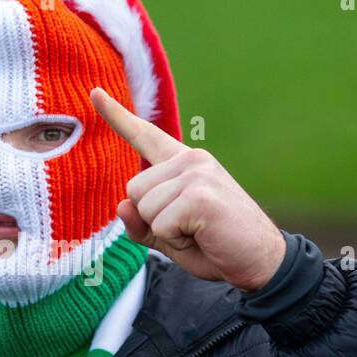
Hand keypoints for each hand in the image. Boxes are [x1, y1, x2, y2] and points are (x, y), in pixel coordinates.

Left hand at [91, 87, 285, 292]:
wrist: (262, 263)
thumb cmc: (216, 247)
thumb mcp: (170, 237)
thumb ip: (142, 223)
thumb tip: (122, 204)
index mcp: (184, 164)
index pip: (145, 136)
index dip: (117, 116)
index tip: (94, 93)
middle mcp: (191, 159)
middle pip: (134, 190)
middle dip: (153, 220)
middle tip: (191, 230)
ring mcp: (197, 174)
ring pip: (144, 207)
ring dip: (165, 232)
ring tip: (200, 233)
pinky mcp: (200, 195)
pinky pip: (160, 224)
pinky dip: (176, 240)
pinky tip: (204, 236)